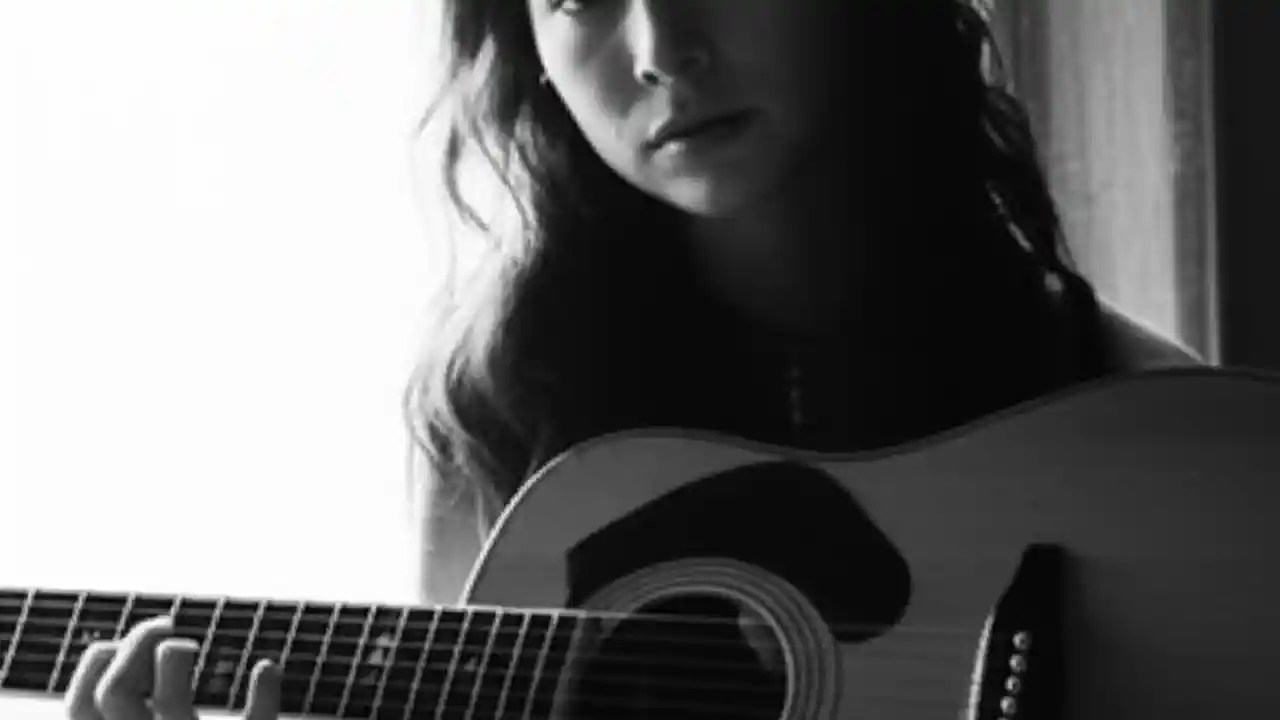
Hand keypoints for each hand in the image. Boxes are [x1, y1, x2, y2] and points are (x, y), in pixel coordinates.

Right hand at [64, 615, 281, 719]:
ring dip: (176, 658)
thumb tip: (148, 644)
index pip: (82, 705)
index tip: (129, 640)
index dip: (98, 662)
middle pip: (115, 692)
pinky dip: (262, 694)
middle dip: (137, 642)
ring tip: (191, 647)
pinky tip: (267, 668)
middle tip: (168, 624)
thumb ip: (135, 705)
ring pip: (167, 705)